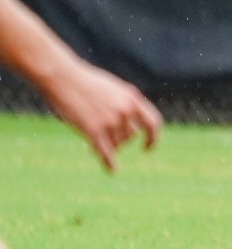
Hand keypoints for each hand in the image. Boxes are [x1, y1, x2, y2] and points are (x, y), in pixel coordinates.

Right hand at [39, 58, 162, 170]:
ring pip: (116, 143)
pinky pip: (106, 152)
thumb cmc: (85, 82)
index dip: (153, 137)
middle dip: (119, 140)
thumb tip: (132, 128)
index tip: (147, 147)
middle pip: (130, 136)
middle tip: (106, 141)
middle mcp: (125, 110)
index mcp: (132, 98)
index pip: (153, 123)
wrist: (63, 77)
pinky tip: (112, 171)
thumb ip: (125, 105)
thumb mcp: (112, 89)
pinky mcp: (93, 130)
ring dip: (107, 146)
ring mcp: (110, 121)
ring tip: (92, 144)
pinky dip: (110, 163)